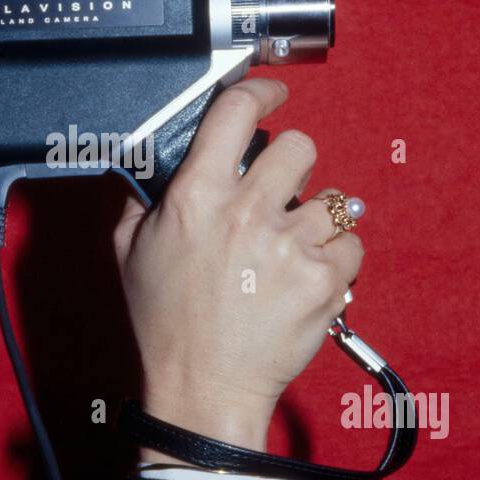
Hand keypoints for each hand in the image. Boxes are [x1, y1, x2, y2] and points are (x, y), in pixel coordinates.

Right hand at [111, 78, 363, 457]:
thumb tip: (148, 162)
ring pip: (333, 199)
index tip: (273, 93)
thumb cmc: (164, 324)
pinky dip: (336, 260)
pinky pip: (351, 246)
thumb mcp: (127, 251)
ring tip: (292, 249)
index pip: (236, 111)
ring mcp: (289, 247)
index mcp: (195, 197)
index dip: (262, 91)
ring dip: (316, 220)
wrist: (202, 388)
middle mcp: (245, 213)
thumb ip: (139, 199)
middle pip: (301, 147)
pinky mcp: (322, 281)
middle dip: (295, 166)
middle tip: (282, 192)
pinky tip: (308, 277)